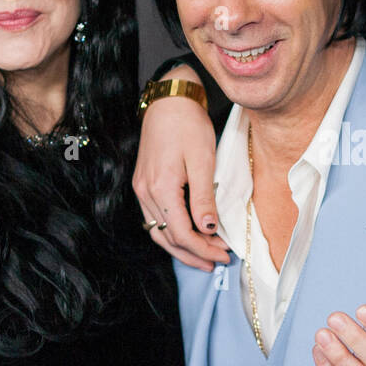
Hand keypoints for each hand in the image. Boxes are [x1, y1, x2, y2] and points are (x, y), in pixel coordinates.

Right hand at [133, 65, 228, 270]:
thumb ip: (204, 198)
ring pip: (158, 232)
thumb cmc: (189, 126)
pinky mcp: (143, 184)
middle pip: (167, 238)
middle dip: (193, 254)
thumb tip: (209, 229)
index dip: (203, 248)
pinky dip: (171, 232)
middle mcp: (145, 192)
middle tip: (217, 263)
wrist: (169, 101)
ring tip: (204, 257)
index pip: (181, 233)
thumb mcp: (203, 161)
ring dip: (180, 248)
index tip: (224, 254)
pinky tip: (188, 236)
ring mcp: (141, 189)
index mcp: (161, 188)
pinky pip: (154, 218)